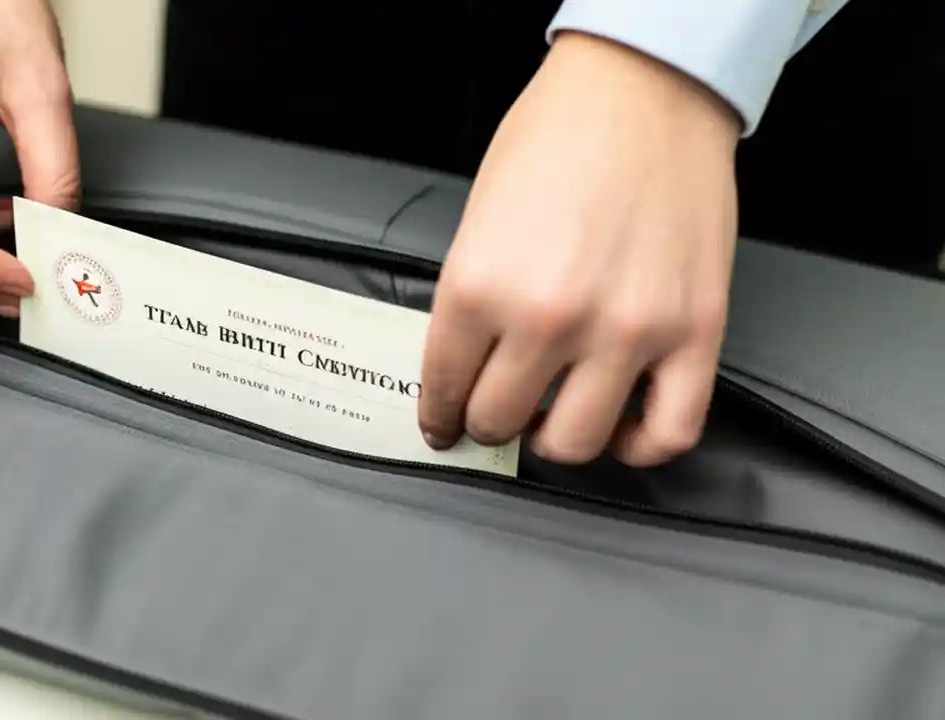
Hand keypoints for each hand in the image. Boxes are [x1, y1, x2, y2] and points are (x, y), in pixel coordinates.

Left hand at [418, 31, 739, 466]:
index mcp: (481, 286)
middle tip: (496, 412)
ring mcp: (626, 331)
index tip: (444, 426)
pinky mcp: (694, 333)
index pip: (444, 388)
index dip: (439, 416)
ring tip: (553, 419)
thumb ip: (471, 302)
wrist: (644, 91)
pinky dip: (639, 447)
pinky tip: (622, 430)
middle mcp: (549, 318)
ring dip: (553, 440)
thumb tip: (467, 367)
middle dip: (489, 422)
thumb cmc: (559, 137)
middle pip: (500, 420)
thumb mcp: (478, 220)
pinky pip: (669, 431)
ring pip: (575, 442)